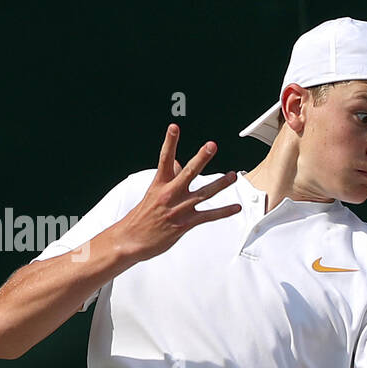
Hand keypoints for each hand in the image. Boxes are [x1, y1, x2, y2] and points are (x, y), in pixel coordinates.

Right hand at [112, 124, 242, 262]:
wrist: (131, 240)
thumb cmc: (141, 217)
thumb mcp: (153, 193)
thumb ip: (168, 177)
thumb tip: (178, 162)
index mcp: (159, 184)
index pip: (164, 159)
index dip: (169, 142)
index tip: (174, 127)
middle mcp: (169, 194)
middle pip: (188, 172)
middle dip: (201, 158)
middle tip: (211, 145)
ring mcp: (178, 209)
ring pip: (204, 193)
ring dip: (220, 184)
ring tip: (233, 175)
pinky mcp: (185, 224)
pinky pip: (209, 216)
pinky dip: (224, 212)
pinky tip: (236, 208)